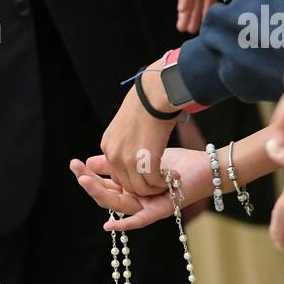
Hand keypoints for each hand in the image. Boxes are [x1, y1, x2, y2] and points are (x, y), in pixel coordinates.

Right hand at [70, 147, 210, 229]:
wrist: (205, 166)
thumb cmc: (177, 163)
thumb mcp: (141, 159)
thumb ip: (116, 164)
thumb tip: (89, 161)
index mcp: (128, 187)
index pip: (102, 183)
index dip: (87, 174)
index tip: (74, 163)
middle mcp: (135, 199)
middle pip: (106, 195)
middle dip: (89, 183)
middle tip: (76, 169)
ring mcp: (146, 206)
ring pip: (118, 205)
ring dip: (99, 194)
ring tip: (85, 180)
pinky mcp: (160, 212)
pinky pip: (139, 220)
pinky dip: (124, 224)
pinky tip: (108, 225)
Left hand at [100, 79, 177, 196]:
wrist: (154, 94)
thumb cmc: (147, 105)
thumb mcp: (126, 125)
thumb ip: (123, 143)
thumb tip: (129, 150)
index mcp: (108, 146)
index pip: (117, 175)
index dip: (133, 179)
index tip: (148, 176)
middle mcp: (113, 155)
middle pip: (126, 185)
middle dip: (145, 187)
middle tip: (162, 181)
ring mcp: (126, 160)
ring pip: (140, 188)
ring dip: (156, 187)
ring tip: (169, 179)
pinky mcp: (142, 161)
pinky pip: (153, 183)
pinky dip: (164, 183)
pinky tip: (174, 175)